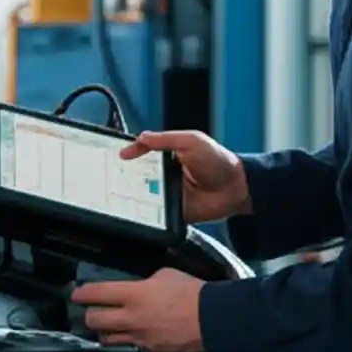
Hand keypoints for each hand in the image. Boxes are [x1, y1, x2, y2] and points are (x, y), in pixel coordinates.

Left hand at [72, 267, 205, 351]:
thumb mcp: (164, 275)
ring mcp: (140, 337)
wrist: (211, 318)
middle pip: (95, 320)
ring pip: (108, 339)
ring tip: (106, 325)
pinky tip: (131, 334)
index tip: (77, 293)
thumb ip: (145, 281)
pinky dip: (127, 341)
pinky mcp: (151, 350)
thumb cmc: (191, 293)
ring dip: (104, 331)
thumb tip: (138, 285)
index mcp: (134, 295)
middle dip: (89, 315)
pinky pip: (131, 346)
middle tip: (90, 310)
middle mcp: (132, 318)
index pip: (97, 294)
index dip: (82, 293)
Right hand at [121, 130, 249, 222]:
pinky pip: (157, 213)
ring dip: (136, 196)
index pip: (143, 154)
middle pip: (139, 177)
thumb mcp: (191, 141)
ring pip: (145, 196)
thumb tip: (140, 137)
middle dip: (127, 178)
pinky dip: (149, 212)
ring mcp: (169, 194)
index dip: (131, 155)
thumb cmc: (218, 161)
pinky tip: (141, 209)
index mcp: (169, 155)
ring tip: (124, 194)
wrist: (236, 188)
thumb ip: (165, 139)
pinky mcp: (174, 212)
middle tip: (115, 177)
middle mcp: (166, 175)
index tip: (119, 157)